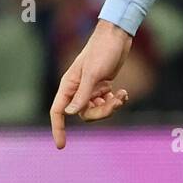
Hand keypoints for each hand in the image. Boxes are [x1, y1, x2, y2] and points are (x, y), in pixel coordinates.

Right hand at [50, 20, 132, 148]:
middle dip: (101, 113)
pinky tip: (123, 93)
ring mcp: (90, 88)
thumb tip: (71, 114)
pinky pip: (105, 103)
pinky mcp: (102, 86)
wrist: (117, 36)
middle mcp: (77, 88)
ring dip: (111, 107)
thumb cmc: (102, 51)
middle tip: (115, 103)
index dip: (58, 128)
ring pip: (96, 110)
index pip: (58, 111)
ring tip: (122, 95)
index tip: (61, 145)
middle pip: (84, 114)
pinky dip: (115, 101)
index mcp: (69, 85)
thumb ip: (82, 94)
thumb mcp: (93, 74)